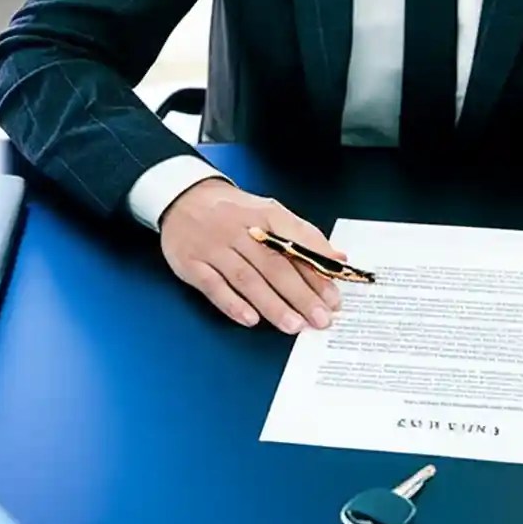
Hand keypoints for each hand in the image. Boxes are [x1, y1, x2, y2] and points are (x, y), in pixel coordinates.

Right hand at [160, 179, 343, 333]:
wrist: (184, 198)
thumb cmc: (235, 212)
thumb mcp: (271, 213)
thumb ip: (304, 236)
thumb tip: (337, 258)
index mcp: (265, 215)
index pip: (297, 245)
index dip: (317, 273)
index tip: (334, 298)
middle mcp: (240, 230)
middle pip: (274, 266)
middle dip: (300, 295)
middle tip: (320, 318)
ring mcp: (214, 247)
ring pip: (247, 279)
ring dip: (272, 304)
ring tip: (293, 325)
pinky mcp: (191, 263)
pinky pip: (213, 286)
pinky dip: (232, 304)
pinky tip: (251, 319)